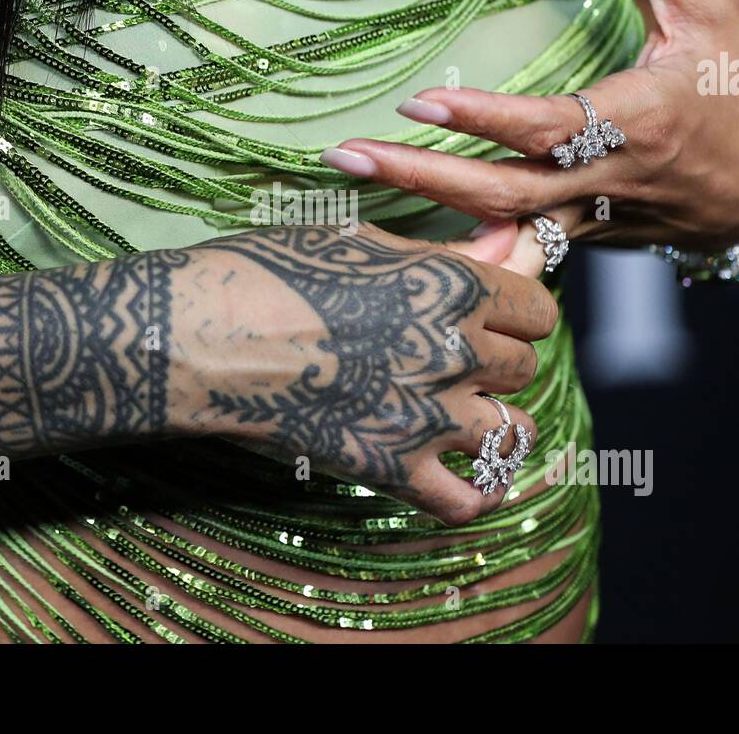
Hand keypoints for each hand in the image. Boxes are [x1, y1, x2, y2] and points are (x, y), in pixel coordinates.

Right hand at [167, 222, 554, 525]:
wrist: (201, 334)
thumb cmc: (271, 270)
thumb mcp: (364, 242)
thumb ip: (448, 253)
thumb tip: (514, 238)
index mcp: (450, 287)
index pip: (536, 310)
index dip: (515, 312)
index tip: (490, 316)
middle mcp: (452, 351)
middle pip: (524, 368)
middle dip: (496, 363)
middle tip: (452, 361)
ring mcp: (426, 415)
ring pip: (514, 431)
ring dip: (494, 424)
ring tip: (461, 416)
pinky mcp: (391, 466)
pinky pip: (468, 499)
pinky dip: (475, 493)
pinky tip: (462, 478)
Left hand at [320, 0, 738, 252]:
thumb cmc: (737, 89)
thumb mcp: (711, 7)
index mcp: (640, 119)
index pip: (549, 126)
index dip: (484, 119)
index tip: (420, 102)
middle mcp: (607, 177)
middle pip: (503, 189)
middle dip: (422, 175)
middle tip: (347, 154)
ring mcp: (589, 214)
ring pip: (501, 225)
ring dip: (425, 208)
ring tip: (354, 180)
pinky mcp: (578, 232)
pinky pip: (513, 244)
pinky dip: (459, 242)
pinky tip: (399, 238)